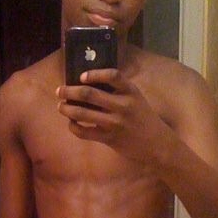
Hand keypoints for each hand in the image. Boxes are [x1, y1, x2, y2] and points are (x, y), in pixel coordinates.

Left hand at [57, 69, 173, 166]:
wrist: (157, 144)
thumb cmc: (144, 120)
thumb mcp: (136, 100)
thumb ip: (118, 93)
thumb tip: (90, 86)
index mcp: (131, 92)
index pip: (112, 75)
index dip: (94, 73)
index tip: (81, 76)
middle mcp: (122, 105)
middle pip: (89, 94)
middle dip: (70, 91)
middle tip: (60, 90)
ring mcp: (115, 123)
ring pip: (83, 114)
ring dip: (67, 109)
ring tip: (61, 106)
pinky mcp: (109, 138)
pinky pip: (85, 132)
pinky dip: (74, 127)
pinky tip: (71, 124)